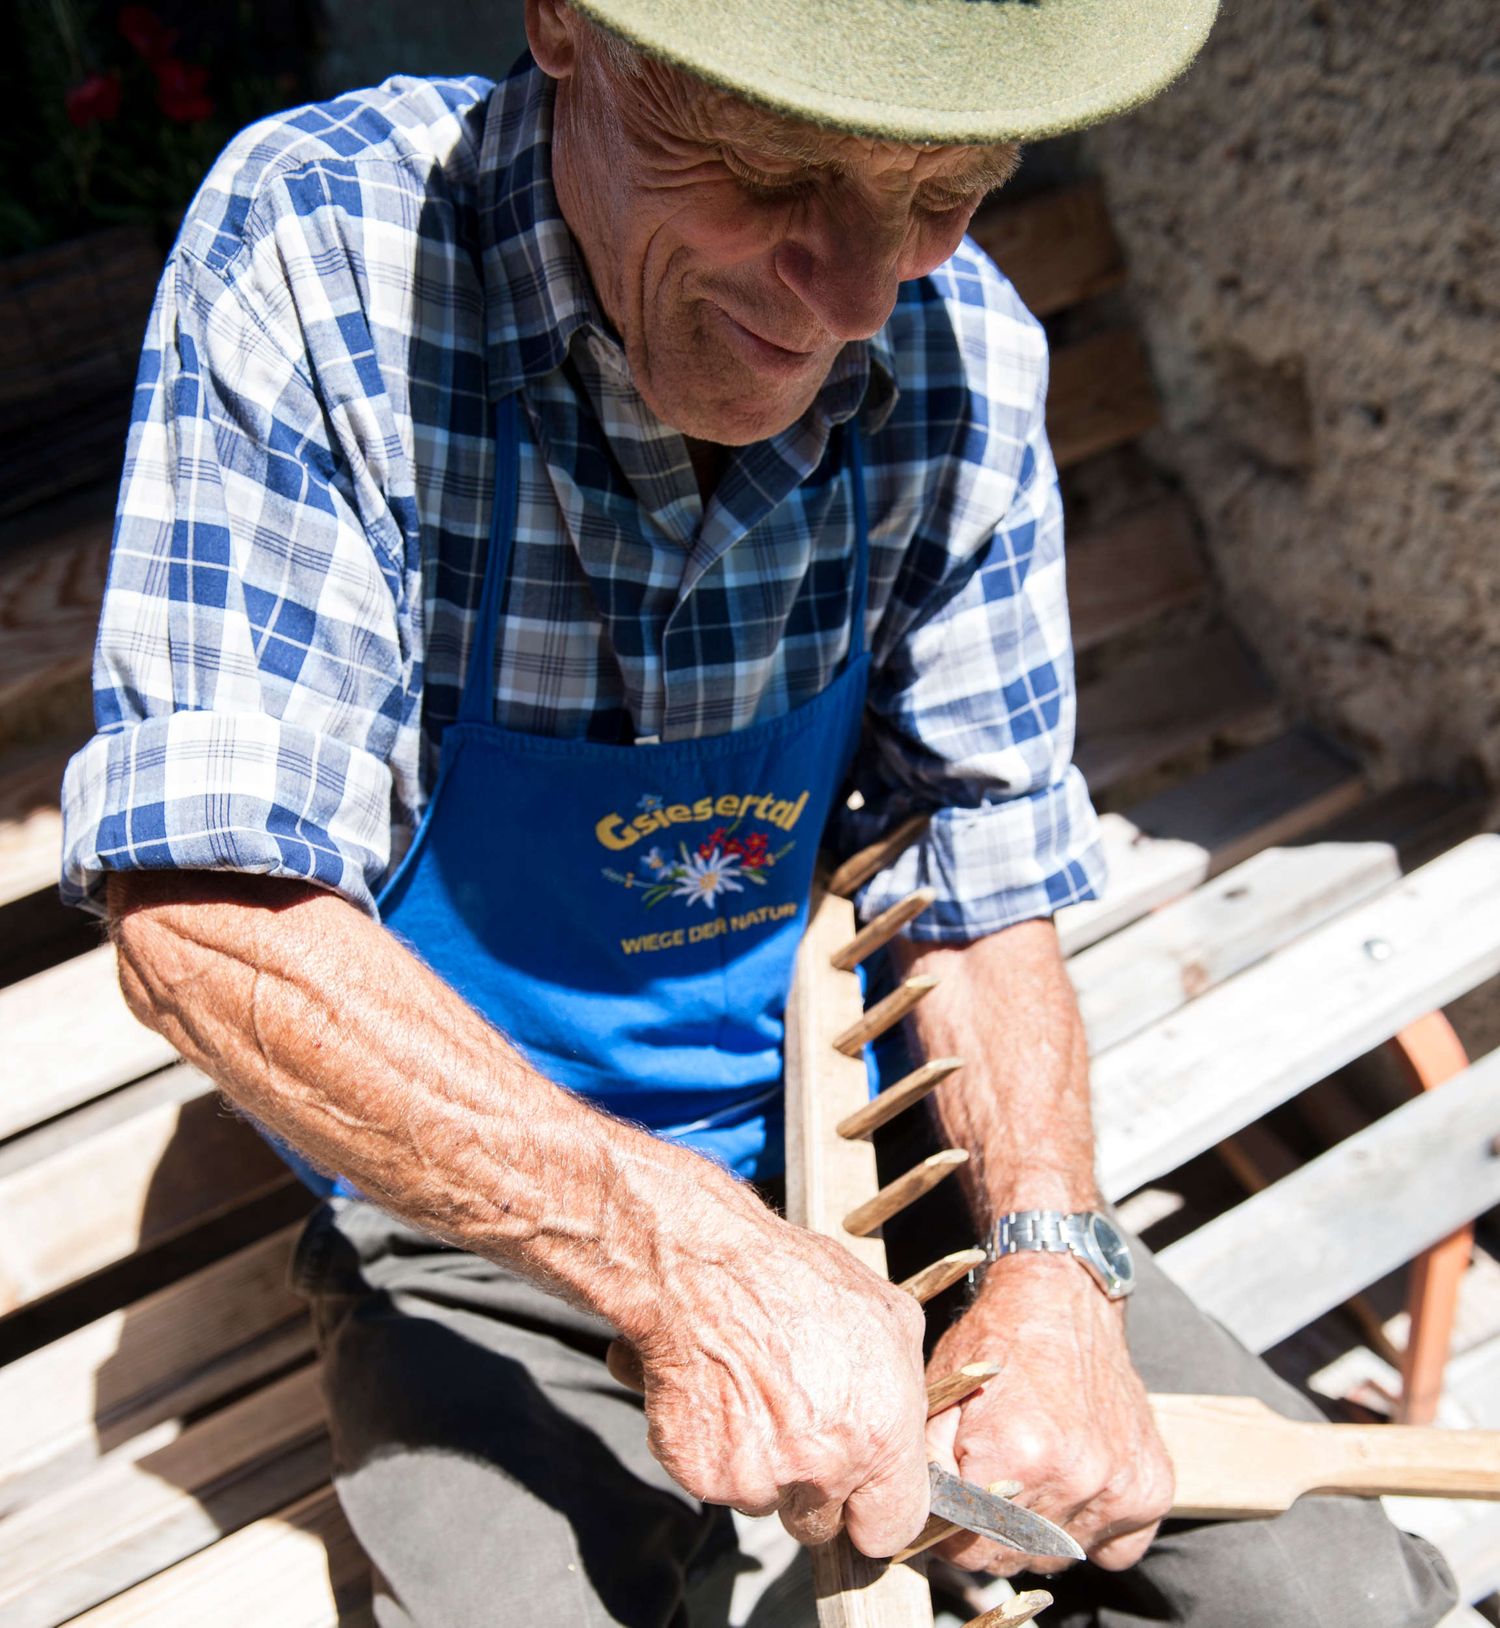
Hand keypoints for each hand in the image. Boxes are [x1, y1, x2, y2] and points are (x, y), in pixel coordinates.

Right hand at [622, 1201, 930, 1558]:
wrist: (703, 1270)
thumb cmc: (793, 1281)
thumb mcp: (888, 1314)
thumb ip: (906, 1389)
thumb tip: (907, 1425)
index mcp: (880, 1435)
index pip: (893, 1529)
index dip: (875, 1511)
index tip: (862, 1496)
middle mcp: (824, 1469)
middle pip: (823, 1525)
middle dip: (814, 1487)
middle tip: (796, 1423)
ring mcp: (761, 1479)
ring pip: (767, 1500)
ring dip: (763, 1465)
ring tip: (756, 1393)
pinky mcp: (706, 1477)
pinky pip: (718, 1484)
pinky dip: (718, 1451)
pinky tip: (721, 1396)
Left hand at [924, 1253, 1172, 1574]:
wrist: (1062, 1299)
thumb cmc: (997, 1342)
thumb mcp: (943, 1393)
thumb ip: (930, 1465)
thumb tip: (923, 1522)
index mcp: (1017, 1454)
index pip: (968, 1546)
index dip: (949, 1531)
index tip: (948, 1507)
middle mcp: (1075, 1477)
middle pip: (1013, 1559)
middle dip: (988, 1535)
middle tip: (985, 1490)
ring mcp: (1119, 1486)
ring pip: (1059, 1558)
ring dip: (1036, 1534)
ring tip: (1026, 1479)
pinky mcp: (1152, 1488)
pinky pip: (1116, 1550)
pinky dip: (1090, 1530)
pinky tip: (1070, 1488)